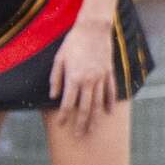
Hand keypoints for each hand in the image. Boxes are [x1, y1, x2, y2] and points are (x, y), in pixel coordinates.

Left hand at [49, 19, 117, 134]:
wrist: (94, 28)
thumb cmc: (73, 42)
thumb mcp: (59, 59)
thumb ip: (56, 79)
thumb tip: (54, 96)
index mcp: (74, 78)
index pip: (68, 103)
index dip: (65, 116)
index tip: (62, 126)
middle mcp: (88, 81)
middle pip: (85, 108)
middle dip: (81, 123)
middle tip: (79, 135)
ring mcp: (101, 78)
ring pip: (98, 103)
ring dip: (95, 118)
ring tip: (92, 130)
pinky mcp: (109, 73)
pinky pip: (110, 91)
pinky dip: (109, 103)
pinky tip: (108, 113)